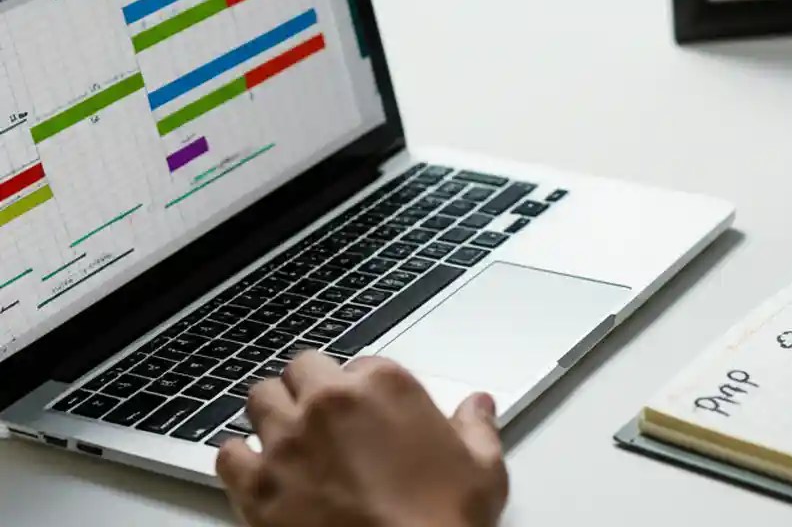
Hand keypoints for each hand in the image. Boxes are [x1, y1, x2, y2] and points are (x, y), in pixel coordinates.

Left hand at [216, 353, 507, 526]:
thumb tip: (479, 407)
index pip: (362, 364)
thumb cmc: (442, 521)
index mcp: (384, 386)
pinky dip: (239, 460)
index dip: (364, 389)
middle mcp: (330, 403)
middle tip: (325, 417)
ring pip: (260, 399)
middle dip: (311, 389)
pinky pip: (227, 454)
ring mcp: (288, 442)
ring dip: (272, 414)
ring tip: (288, 437)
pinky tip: (258, 471)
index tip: (371, 412)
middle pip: (303, 370)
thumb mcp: (482, 469)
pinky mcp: (259, 485)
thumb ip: (476, 427)